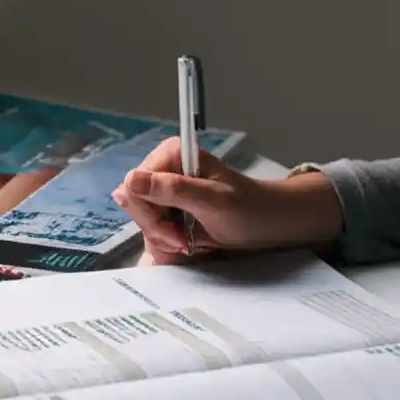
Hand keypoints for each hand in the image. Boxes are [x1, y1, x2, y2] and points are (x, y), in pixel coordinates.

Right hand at [112, 137, 342, 264]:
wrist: (269, 224)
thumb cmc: (249, 208)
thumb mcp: (212, 201)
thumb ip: (173, 190)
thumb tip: (131, 181)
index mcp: (171, 155)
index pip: (133, 186)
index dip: (149, 215)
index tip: (175, 233)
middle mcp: (164, 169)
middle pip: (134, 205)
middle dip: (158, 230)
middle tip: (184, 241)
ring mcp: (165, 192)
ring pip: (142, 222)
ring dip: (164, 239)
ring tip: (191, 243)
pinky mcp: (170, 210)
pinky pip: (152, 230)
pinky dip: (168, 243)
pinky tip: (188, 243)